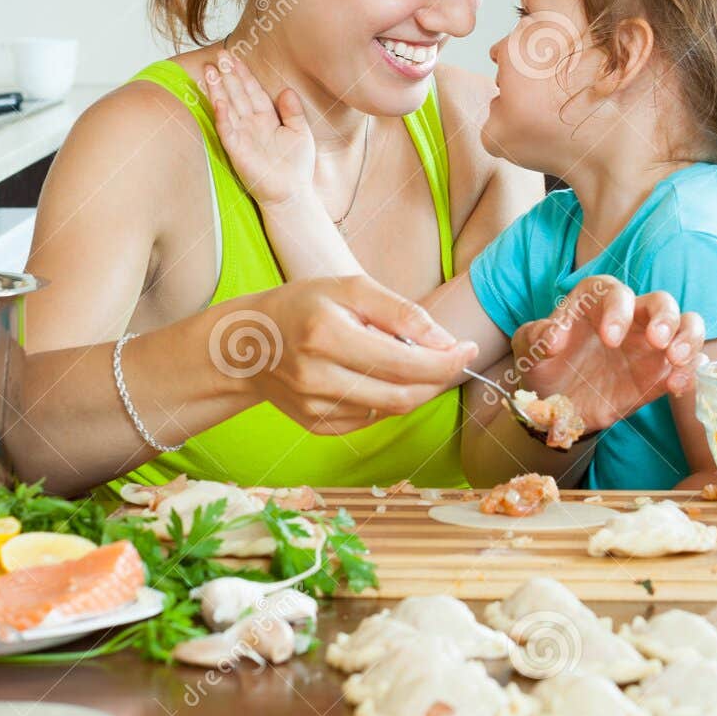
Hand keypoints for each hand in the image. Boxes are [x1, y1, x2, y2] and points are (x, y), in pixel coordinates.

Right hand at [204, 51, 314, 207]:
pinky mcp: (237, 151)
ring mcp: (242, 136)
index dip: (244, 75)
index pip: (253, 91)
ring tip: (209, 72)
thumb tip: (286, 90)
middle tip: (218, 56)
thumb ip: (293, 112)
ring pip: (228, 108)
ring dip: (218, 90)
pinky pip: (228, 131)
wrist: (291, 194)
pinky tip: (218, 102)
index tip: (235, 58)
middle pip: (237, 95)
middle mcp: (251, 124)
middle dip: (227, 76)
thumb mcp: (300, 133)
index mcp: (266, 118)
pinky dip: (223, 117)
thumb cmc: (296, 166)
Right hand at [226, 275, 478, 435]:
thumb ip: (402, 313)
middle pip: (403, 394)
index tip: (468, 348)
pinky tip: (375, 376)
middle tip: (452, 358)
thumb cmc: (304, 306)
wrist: (249, 344)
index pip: (404, 362)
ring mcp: (315, 408)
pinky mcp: (317, 426)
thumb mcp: (351, 289)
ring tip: (413, 361)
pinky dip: (386, 399)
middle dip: (438, 379)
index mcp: (327, 336)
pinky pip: (371, 419)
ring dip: (415, 389)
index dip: (445, 361)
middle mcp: (318, 378)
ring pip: (391, 409)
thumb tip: (447, 341)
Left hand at [510, 277, 705, 433]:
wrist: (555, 403)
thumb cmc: (543, 364)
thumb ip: (538, 337)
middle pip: (660, 302)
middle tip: (657, 341)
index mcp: (595, 304)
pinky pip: (685, 365)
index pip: (612, 292)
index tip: (609, 337)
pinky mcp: (658, 374)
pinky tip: (676, 386)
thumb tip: (554, 338)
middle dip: (664, 317)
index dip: (616, 308)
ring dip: (688, 337)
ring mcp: (648, 345)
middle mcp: (628, 318)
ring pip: (685, 325)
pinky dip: (688, 372)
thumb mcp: (528, 348)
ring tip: (675, 359)